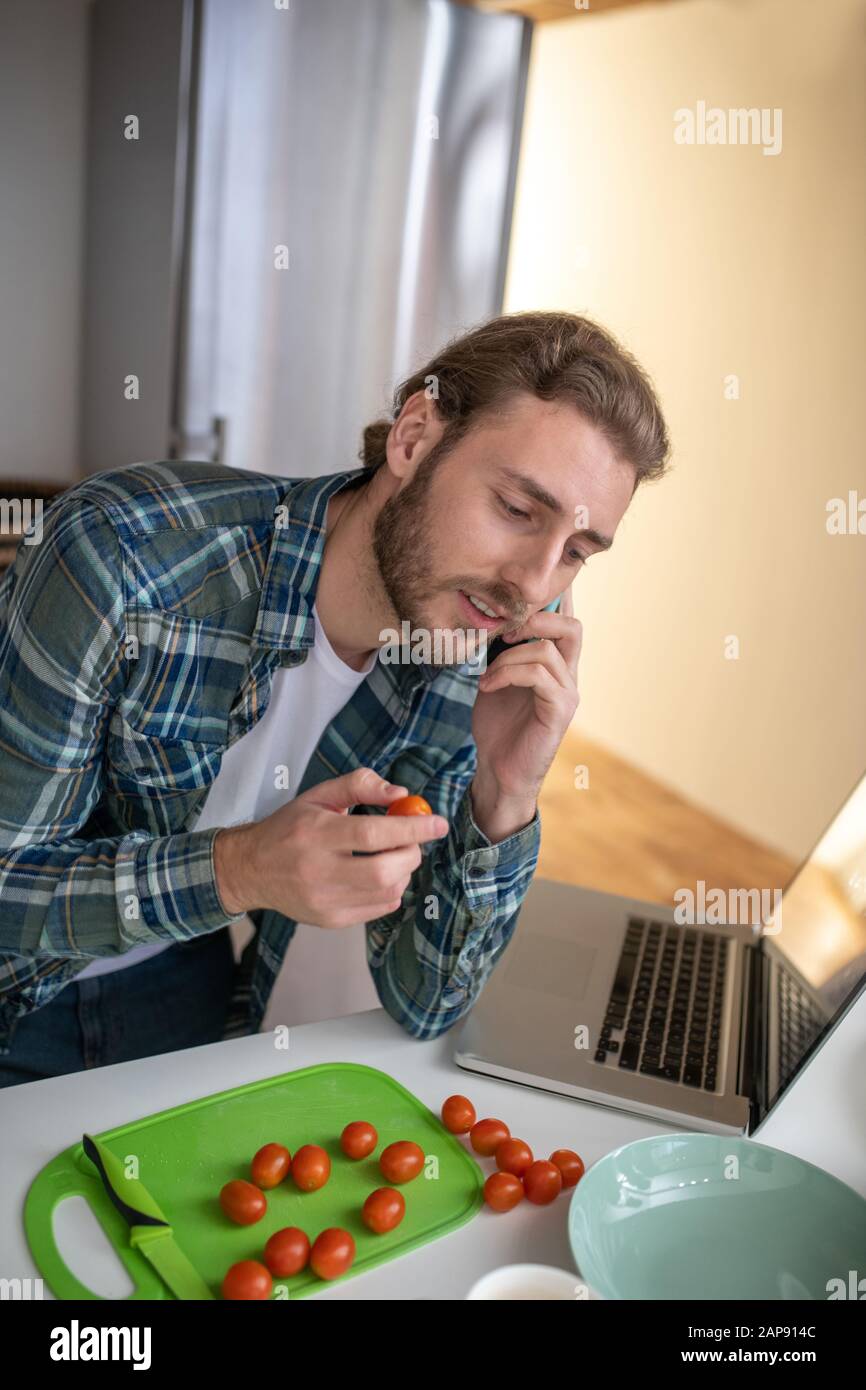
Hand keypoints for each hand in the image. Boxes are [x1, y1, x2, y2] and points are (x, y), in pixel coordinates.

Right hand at [214, 766, 447, 926]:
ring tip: (391, 856)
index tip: (437, 824)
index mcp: (316, 834)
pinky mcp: (330, 920)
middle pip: (384, 871)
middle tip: (410, 841)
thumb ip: (360, 785)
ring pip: (387, 892)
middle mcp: (318, 871)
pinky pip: (379, 908)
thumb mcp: (319, 796)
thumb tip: (401, 795)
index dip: (412, 828)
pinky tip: (377, 875)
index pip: (373, 833)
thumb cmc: (289, 828)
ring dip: (403, 872)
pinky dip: (391, 890)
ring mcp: (324, 901)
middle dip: (411, 853)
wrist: (252, 869)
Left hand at [470, 585, 581, 832]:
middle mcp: (569, 676)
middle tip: (503, 632)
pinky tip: (488, 685)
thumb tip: (491, 617)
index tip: (519, 589)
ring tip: (486, 675)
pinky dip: (508, 673)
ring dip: (508, 656)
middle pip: (572, 626)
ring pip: (547, 650)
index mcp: (556, 665)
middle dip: (535, 619)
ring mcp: (567, 693)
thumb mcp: (495, 677)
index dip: (553, 598)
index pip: (565, 622)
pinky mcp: (559, 711)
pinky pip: (539, 675)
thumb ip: (501, 650)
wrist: (498, 770)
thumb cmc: (497, 726)